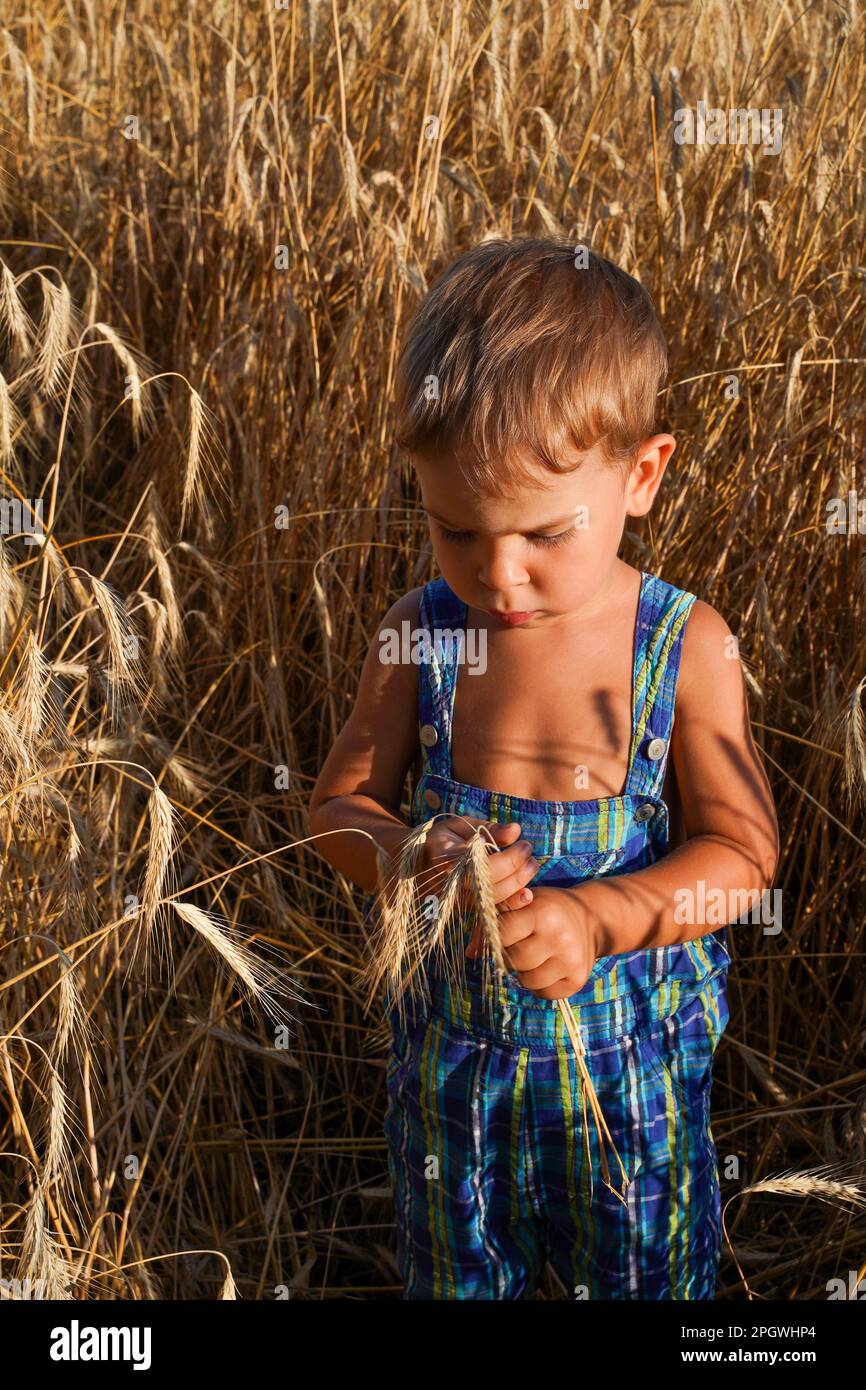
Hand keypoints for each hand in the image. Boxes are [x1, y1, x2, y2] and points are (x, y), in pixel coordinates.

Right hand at [411, 816, 539, 910]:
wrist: (415, 864)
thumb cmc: (441, 839)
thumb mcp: (460, 825)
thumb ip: (489, 828)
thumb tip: (515, 830)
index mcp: (446, 858)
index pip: (485, 862)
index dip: (510, 856)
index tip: (525, 844)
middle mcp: (450, 883)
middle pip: (491, 883)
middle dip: (518, 871)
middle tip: (532, 857)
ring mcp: (456, 899)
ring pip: (492, 899)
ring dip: (518, 886)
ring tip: (532, 868)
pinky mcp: (463, 909)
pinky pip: (490, 909)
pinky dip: (510, 904)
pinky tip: (526, 895)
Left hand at [468, 885, 599, 999]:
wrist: (592, 917)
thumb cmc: (548, 908)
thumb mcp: (524, 903)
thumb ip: (496, 921)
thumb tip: (470, 953)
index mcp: (543, 913)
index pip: (503, 934)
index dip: (496, 936)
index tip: (500, 934)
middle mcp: (560, 937)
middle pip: (514, 961)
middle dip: (510, 955)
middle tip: (520, 943)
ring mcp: (571, 961)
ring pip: (527, 981)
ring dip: (524, 972)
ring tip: (535, 954)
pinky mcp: (577, 980)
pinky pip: (543, 993)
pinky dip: (539, 984)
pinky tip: (547, 966)